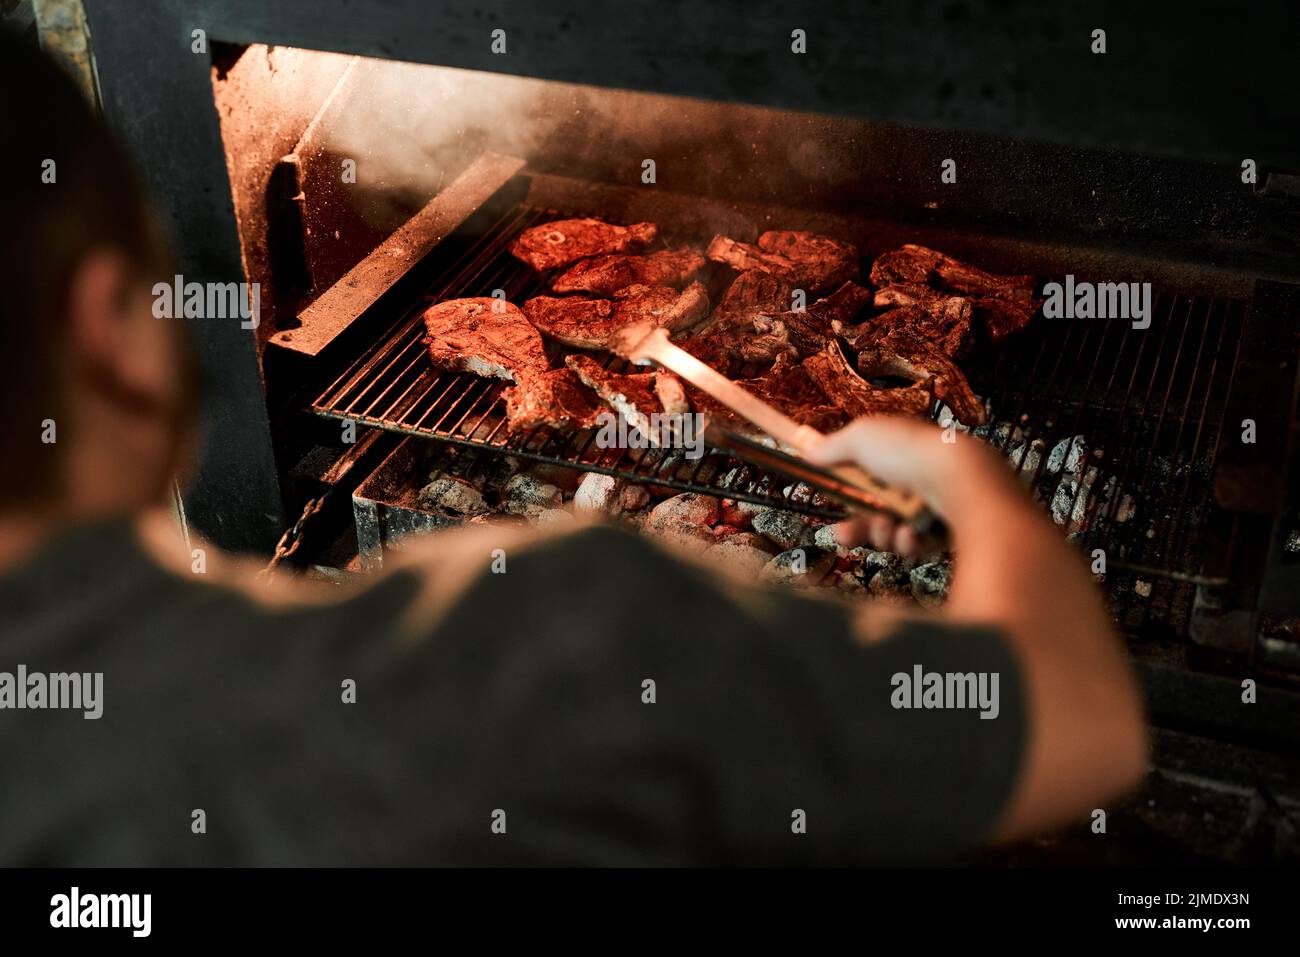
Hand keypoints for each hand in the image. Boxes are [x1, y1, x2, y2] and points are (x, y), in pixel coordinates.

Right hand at [804, 416, 1017, 556]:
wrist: (960, 479)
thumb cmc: (911, 453)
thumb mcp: (860, 437)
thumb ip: (832, 446)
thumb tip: (808, 452)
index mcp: (898, 452)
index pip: (866, 475)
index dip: (846, 490)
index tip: (833, 499)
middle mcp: (916, 477)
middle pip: (876, 510)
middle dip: (859, 524)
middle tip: (847, 534)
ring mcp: (933, 504)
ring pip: (894, 531)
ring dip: (883, 534)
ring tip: (889, 528)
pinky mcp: (948, 529)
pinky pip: (919, 544)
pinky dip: (910, 542)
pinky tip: (912, 534)